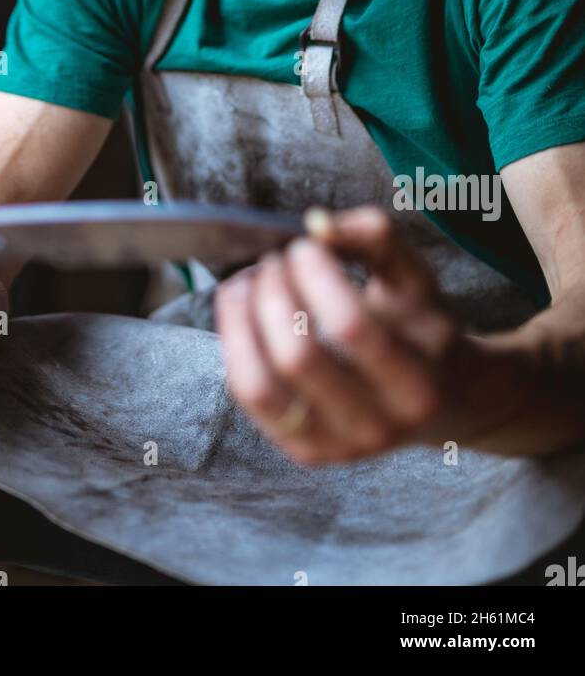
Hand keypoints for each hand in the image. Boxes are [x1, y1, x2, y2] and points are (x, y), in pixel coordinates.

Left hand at [214, 205, 465, 463]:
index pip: (351, 328)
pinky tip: (242, 312)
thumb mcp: (414, 277)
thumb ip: (375, 238)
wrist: (440, 398)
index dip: (316, 278)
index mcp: (416, 383)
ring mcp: (336, 447)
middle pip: (299, 358)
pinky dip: (235, 345)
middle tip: (274, 260)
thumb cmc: (420, 327)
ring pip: (259, 386)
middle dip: (273, 294)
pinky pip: (247, 397)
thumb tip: (316, 224)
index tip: (303, 245)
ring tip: (247, 282)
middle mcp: (377, 427)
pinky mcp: (303, 451)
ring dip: (241, 321)